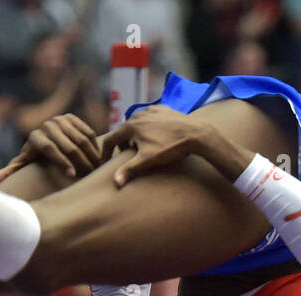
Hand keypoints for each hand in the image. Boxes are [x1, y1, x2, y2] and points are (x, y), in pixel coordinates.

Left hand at [0, 113, 101, 185]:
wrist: (47, 142)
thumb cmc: (33, 160)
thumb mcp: (21, 166)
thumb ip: (7, 174)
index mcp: (34, 136)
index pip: (50, 148)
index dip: (61, 162)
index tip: (72, 175)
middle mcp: (47, 124)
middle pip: (67, 144)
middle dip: (80, 162)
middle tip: (90, 176)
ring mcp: (60, 119)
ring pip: (79, 138)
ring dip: (90, 155)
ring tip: (97, 170)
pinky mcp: (72, 117)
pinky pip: (87, 132)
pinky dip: (95, 146)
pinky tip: (100, 160)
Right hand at [101, 107, 249, 185]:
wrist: (195, 133)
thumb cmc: (170, 147)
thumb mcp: (147, 160)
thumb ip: (129, 170)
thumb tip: (115, 183)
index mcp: (130, 126)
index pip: (110, 139)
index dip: (105, 153)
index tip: (105, 163)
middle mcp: (138, 114)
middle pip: (123, 132)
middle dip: (122, 145)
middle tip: (127, 158)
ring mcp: (150, 110)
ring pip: (136, 124)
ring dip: (135, 136)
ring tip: (142, 148)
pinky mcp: (162, 109)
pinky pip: (149, 119)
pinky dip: (147, 128)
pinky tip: (155, 137)